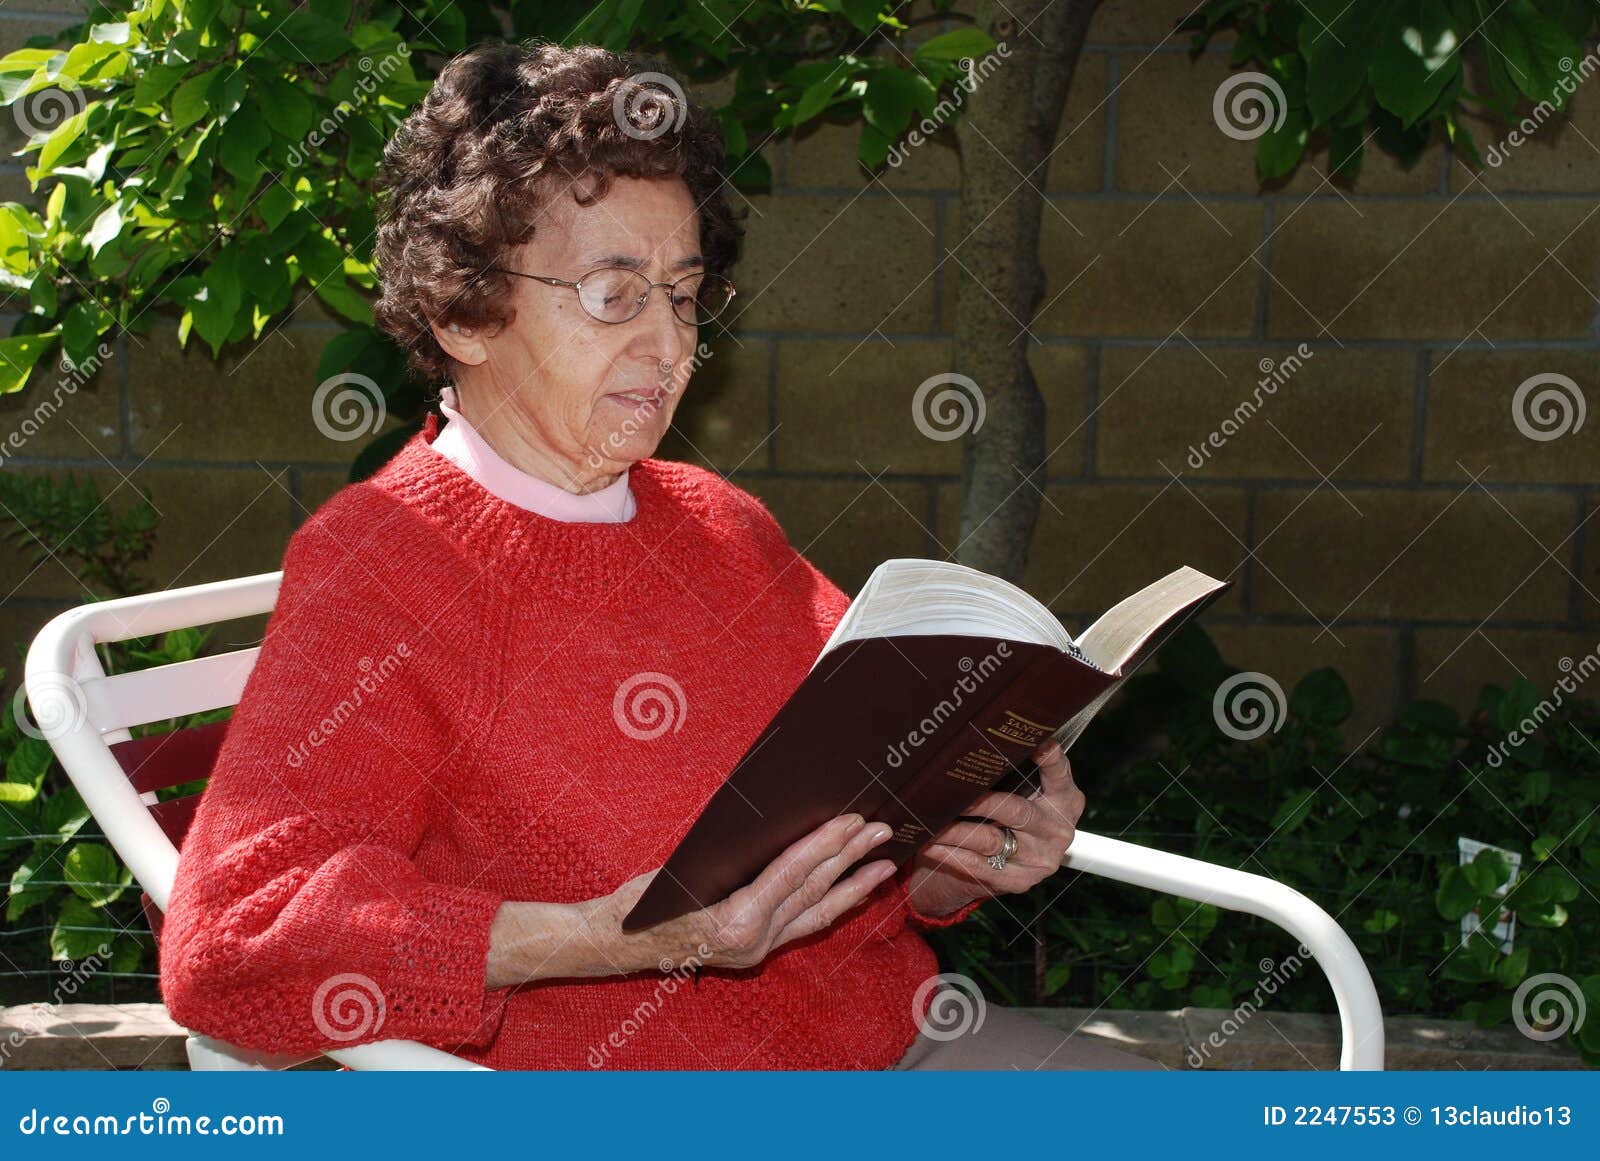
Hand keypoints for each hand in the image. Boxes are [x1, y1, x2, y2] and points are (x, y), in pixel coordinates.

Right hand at [590, 812, 898, 973]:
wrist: (617, 943)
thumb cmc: (645, 900)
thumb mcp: (687, 868)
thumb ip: (735, 855)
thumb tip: (779, 822)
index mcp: (735, 922)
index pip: (790, 874)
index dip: (824, 845)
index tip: (852, 820)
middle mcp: (753, 941)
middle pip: (811, 890)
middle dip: (849, 858)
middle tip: (881, 830)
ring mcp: (758, 950)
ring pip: (816, 911)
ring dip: (853, 883)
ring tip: (885, 861)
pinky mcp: (758, 951)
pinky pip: (804, 924)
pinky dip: (832, 903)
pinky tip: (855, 888)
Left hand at [904, 739, 1084, 917]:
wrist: (1005, 862)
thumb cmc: (1009, 810)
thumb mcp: (1023, 789)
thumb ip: (1014, 767)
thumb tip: (977, 737)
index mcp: (1065, 800)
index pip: (1059, 774)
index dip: (1049, 759)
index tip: (1037, 744)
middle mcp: (1057, 830)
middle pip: (1015, 810)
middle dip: (978, 801)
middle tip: (947, 790)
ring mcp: (1040, 859)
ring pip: (990, 839)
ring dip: (954, 829)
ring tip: (928, 819)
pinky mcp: (1018, 881)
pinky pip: (978, 866)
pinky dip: (950, 854)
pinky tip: (929, 844)